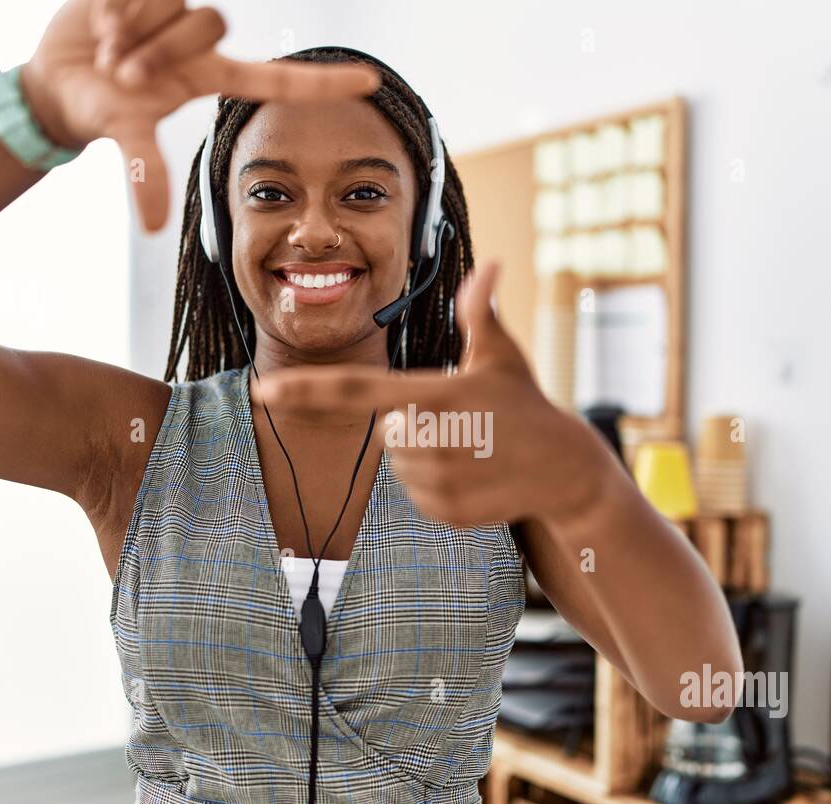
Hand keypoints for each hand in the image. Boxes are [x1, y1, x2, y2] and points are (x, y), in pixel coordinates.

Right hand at [19, 0, 378, 230]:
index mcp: (214, 78)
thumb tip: (151, 230)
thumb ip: (143, 171)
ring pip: (177, 3)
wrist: (57, 79)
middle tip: (123, 72)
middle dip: (159, 52)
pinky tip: (100, 22)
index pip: (282, 79)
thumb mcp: (124, 134)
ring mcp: (179, 10)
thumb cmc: (104, 110)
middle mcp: (205, 42)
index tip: (371, 82)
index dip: (325, 83)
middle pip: (210, 26)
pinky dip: (116, 6)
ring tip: (108, 49)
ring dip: (134, 29)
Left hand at [252, 262, 612, 527]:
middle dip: (410, 426)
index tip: (265, 390)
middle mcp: (432, 438)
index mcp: (436, 394)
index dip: (306, 389)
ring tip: (469, 450)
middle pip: (385, 433)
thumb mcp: (504, 357)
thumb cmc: (527, 406)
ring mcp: (441, 480)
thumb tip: (490, 265)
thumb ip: (482, 313)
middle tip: (460, 425)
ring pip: (398, 464)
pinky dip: (436, 488)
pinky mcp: (449, 512)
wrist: (566, 470)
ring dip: (422, 457)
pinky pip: (416, 497)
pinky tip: (472, 476)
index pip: (355, 389)